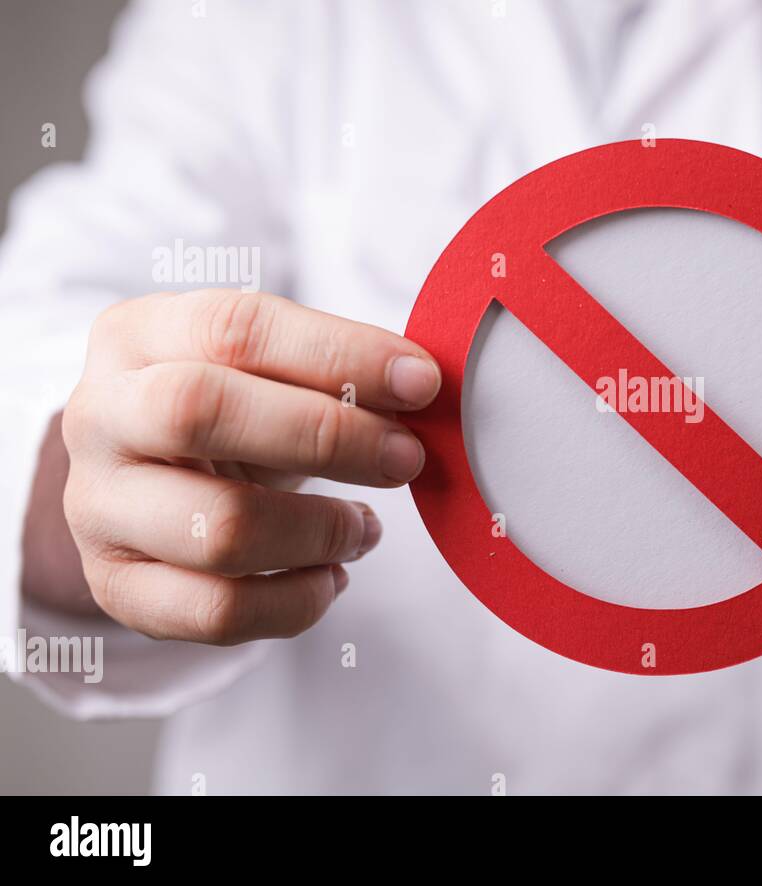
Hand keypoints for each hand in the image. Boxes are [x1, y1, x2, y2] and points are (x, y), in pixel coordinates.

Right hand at [60, 289, 440, 644]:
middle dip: (326, 437)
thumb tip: (421, 384)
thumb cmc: (234, 415)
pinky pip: (219, 611)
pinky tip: (330, 576)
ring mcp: (97, 507)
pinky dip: (298, 601)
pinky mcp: (118, 587)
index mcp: (138, 334)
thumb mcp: (268, 373)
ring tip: (366, 528)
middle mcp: (100, 415)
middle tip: (405, 457)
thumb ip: (332, 370)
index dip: (339, 355)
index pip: (236, 329)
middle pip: (200, 411)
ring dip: (322, 532)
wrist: (156, 483)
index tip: (420, 382)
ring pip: (219, 527)